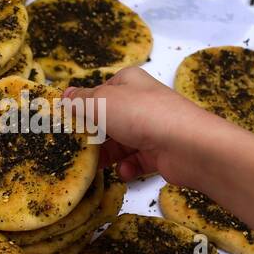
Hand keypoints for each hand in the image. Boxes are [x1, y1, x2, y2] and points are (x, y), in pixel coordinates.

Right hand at [64, 66, 224, 186]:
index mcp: (129, 82)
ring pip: (121, 142)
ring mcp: (152, 128)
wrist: (188, 145)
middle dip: (93, 136)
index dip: (82, 107)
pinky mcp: (160, 152)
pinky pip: (137, 160)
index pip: (99, 92)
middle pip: (109, 120)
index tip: (65, 124)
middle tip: (75, 149)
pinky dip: (128, 167)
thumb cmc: (141, 115)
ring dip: (108, 155)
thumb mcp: (102, 101)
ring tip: (96, 165)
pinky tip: (125, 171)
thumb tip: (65, 95)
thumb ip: (81, 100)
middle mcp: (142, 102)